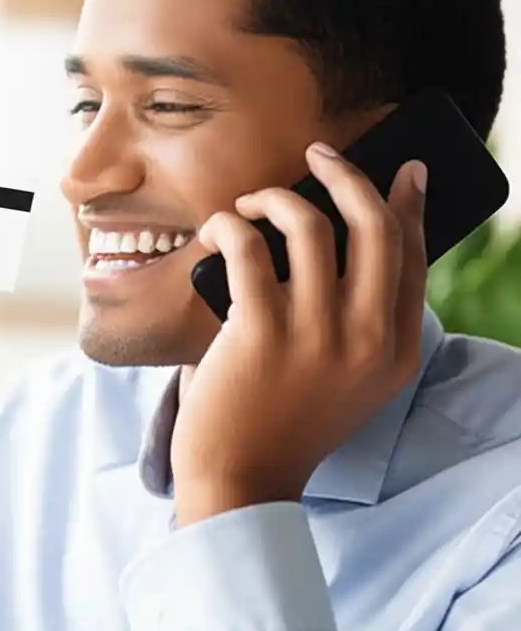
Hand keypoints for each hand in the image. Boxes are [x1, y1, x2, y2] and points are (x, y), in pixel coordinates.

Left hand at [172, 143, 428, 525]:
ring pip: (310, 225)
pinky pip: (248, 247)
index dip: (408, 205)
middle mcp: (366, 339)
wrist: (240, 477)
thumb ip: (360, 324)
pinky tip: (217, 228)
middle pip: (374, 226)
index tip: (404, 170)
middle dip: (348, 175)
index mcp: (395, 351)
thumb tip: (343, 240)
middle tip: (320, 153)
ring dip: (276, 197)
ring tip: (252, 204)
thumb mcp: (347, 380)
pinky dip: (228, 224)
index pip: (413, 256)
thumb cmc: (282, 419)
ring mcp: (316, 335)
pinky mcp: (261, 332)